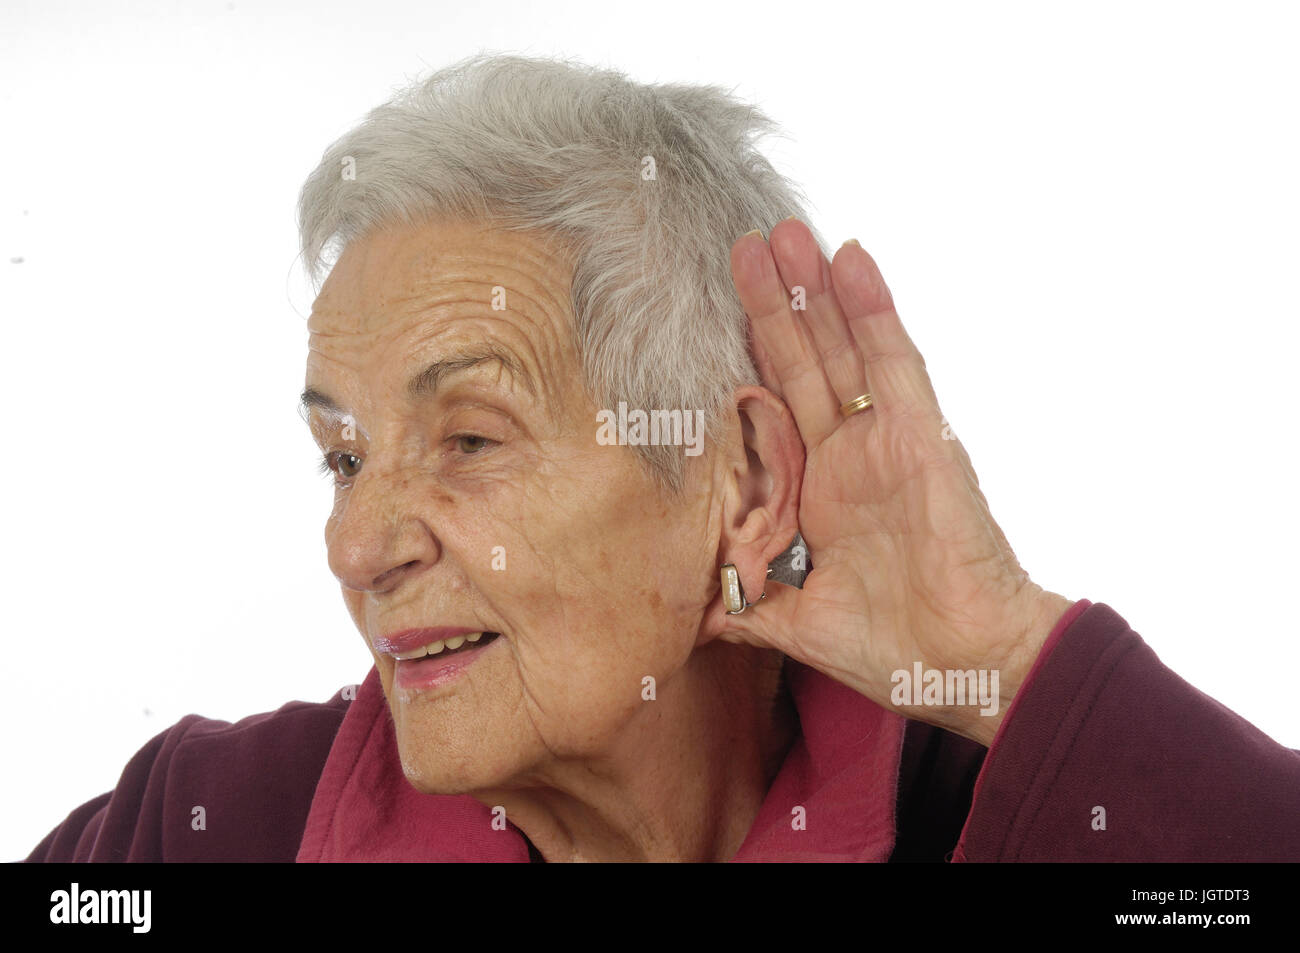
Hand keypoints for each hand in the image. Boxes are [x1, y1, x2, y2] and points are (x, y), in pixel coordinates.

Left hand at [721, 218, 1072, 745]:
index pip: (766, 408)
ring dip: (811, 289)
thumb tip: (681, 611)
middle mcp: (842, 455)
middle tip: (738, 244)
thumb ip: (738, 607)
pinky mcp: (920, 432)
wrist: (960, 664)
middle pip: (797, 362)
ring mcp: (881, 438)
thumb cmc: (887, 649)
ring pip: (839, 346)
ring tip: (781, 231)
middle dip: (769, 304)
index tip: (700, 315)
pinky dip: (872, 307)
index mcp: (810, 492)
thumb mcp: (789, 623)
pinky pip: (893, 358)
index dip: (737, 362)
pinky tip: (848, 258)